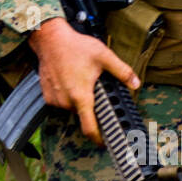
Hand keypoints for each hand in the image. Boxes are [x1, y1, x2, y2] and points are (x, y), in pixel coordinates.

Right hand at [28, 16, 139, 144]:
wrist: (50, 38)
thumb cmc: (75, 46)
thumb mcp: (103, 56)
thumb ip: (122, 72)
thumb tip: (135, 84)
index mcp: (81, 96)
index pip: (88, 127)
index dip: (97, 138)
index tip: (103, 142)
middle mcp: (65, 100)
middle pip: (81, 113)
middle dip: (89, 105)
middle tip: (93, 89)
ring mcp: (54, 98)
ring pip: (70, 107)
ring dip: (76, 99)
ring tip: (80, 79)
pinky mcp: (46, 94)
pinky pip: (59, 101)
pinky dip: (65, 94)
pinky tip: (69, 79)